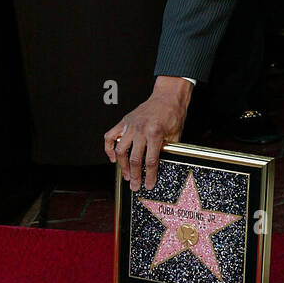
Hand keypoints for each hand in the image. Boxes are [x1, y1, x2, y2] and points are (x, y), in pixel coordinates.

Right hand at [104, 76, 192, 191]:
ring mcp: (130, 125)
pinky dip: (109, 148)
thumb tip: (161, 165)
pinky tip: (112, 158)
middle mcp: (140, 129)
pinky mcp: (124, 122)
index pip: (151, 161)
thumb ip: (167, 150)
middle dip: (135, 175)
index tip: (149, 184)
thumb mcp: (175, 135)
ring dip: (122, 166)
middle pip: (134, 159)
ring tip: (126, 175)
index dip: (150, 176)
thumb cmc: (173, 114)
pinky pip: (110, 136)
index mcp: (155, 133)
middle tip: (134, 186)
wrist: (167, 96)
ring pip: (120, 150)